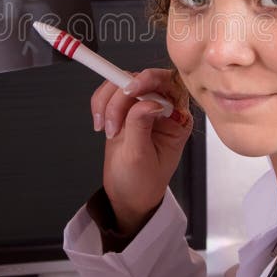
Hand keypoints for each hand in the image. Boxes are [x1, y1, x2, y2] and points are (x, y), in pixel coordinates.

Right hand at [91, 68, 192, 234]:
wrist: (127, 197)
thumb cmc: (142, 183)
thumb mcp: (141, 157)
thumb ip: (141, 125)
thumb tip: (146, 101)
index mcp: (177, 118)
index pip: (169, 84)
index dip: (149, 80)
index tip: (130, 89)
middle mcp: (162, 109)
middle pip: (142, 79)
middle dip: (121, 96)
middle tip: (112, 119)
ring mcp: (141, 107)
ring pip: (121, 83)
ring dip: (107, 103)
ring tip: (107, 129)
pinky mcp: (123, 110)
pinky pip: (108, 94)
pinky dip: (99, 104)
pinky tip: (101, 124)